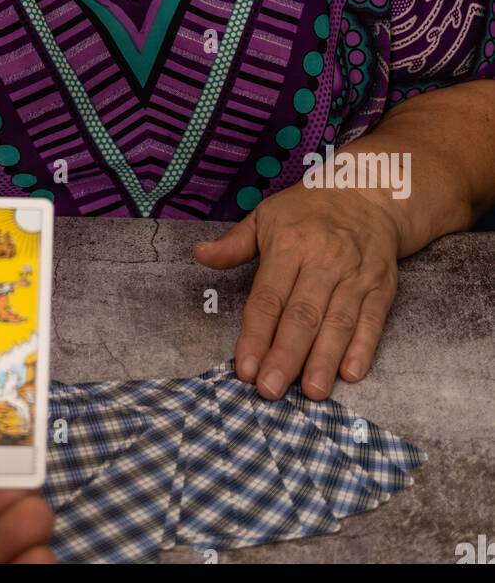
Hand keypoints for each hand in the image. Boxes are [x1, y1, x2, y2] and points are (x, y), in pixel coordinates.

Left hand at [193, 181, 400, 399]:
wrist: (370, 191)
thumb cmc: (310, 208)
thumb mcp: (266, 215)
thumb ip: (235, 244)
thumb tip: (200, 255)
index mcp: (289, 243)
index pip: (268, 297)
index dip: (255, 335)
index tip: (244, 368)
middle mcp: (323, 260)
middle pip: (302, 315)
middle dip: (285, 356)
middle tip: (271, 389)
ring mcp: (355, 274)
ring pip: (338, 323)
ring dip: (323, 360)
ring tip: (310, 392)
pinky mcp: (382, 286)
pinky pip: (372, 320)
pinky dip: (363, 348)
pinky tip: (351, 373)